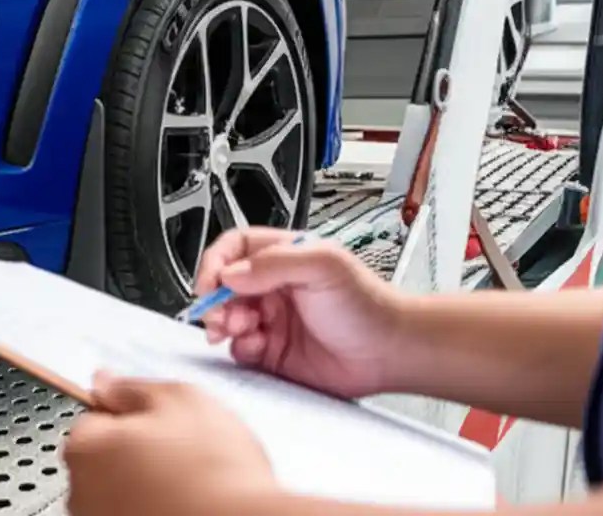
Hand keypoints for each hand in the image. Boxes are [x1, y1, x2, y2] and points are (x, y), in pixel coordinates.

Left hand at [63, 372, 275, 515]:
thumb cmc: (215, 470)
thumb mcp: (180, 400)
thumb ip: (132, 388)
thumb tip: (104, 382)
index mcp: (86, 448)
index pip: (94, 418)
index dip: (132, 417)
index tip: (161, 425)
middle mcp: (82, 492)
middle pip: (102, 458)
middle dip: (132, 452)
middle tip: (180, 453)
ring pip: (118, 491)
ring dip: (142, 485)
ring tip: (187, 485)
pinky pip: (134, 512)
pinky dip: (151, 508)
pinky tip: (183, 506)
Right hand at [194, 227, 407, 397]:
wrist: (390, 352)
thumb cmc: (368, 305)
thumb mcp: (324, 266)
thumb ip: (275, 263)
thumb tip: (231, 273)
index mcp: (283, 257)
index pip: (233, 249)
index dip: (216, 263)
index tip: (212, 282)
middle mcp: (272, 286)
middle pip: (223, 287)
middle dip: (215, 301)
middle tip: (220, 315)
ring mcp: (271, 320)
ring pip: (227, 319)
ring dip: (225, 325)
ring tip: (241, 330)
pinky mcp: (272, 352)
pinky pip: (240, 349)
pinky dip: (240, 349)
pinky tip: (257, 347)